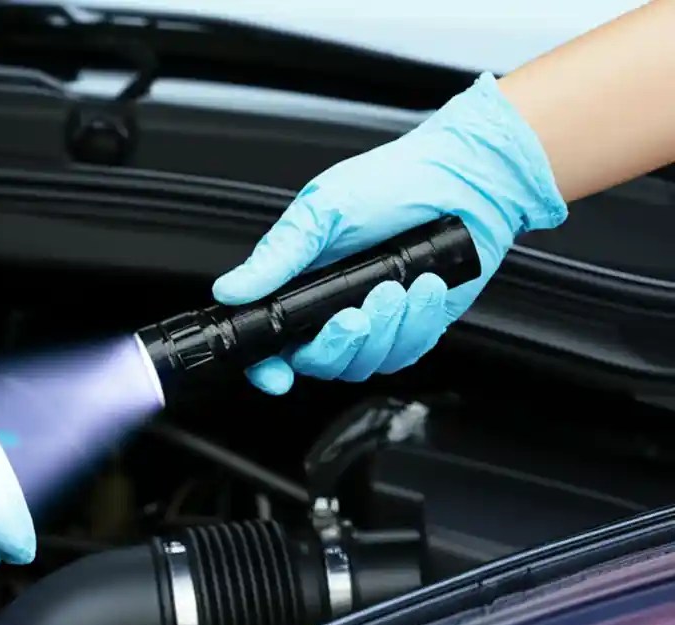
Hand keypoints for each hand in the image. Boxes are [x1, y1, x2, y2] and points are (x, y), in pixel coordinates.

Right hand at [213, 73, 568, 394]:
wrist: (464, 178)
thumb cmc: (393, 182)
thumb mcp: (322, 211)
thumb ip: (276, 257)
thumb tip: (231, 289)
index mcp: (298, 281)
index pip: (269, 341)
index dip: (267, 367)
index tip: (277, 375)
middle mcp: (330, 306)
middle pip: (317, 362)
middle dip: (337, 345)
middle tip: (354, 315)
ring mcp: (373, 319)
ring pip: (362, 362)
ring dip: (383, 330)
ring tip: (398, 285)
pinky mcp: (413, 326)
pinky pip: (404, 352)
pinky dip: (415, 325)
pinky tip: (423, 288)